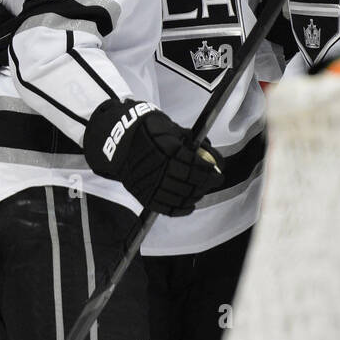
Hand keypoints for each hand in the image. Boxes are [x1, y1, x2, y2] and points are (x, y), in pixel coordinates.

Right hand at [83, 98, 223, 215]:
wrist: (121, 142)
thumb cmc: (150, 133)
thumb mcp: (172, 129)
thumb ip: (191, 142)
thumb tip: (210, 154)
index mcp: (167, 149)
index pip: (195, 166)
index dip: (210, 170)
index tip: (218, 171)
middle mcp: (159, 168)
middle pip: (190, 182)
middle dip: (206, 183)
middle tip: (215, 181)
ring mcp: (150, 184)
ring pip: (180, 196)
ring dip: (196, 195)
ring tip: (202, 191)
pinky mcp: (144, 195)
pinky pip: (166, 208)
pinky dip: (180, 209)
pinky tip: (189, 206)